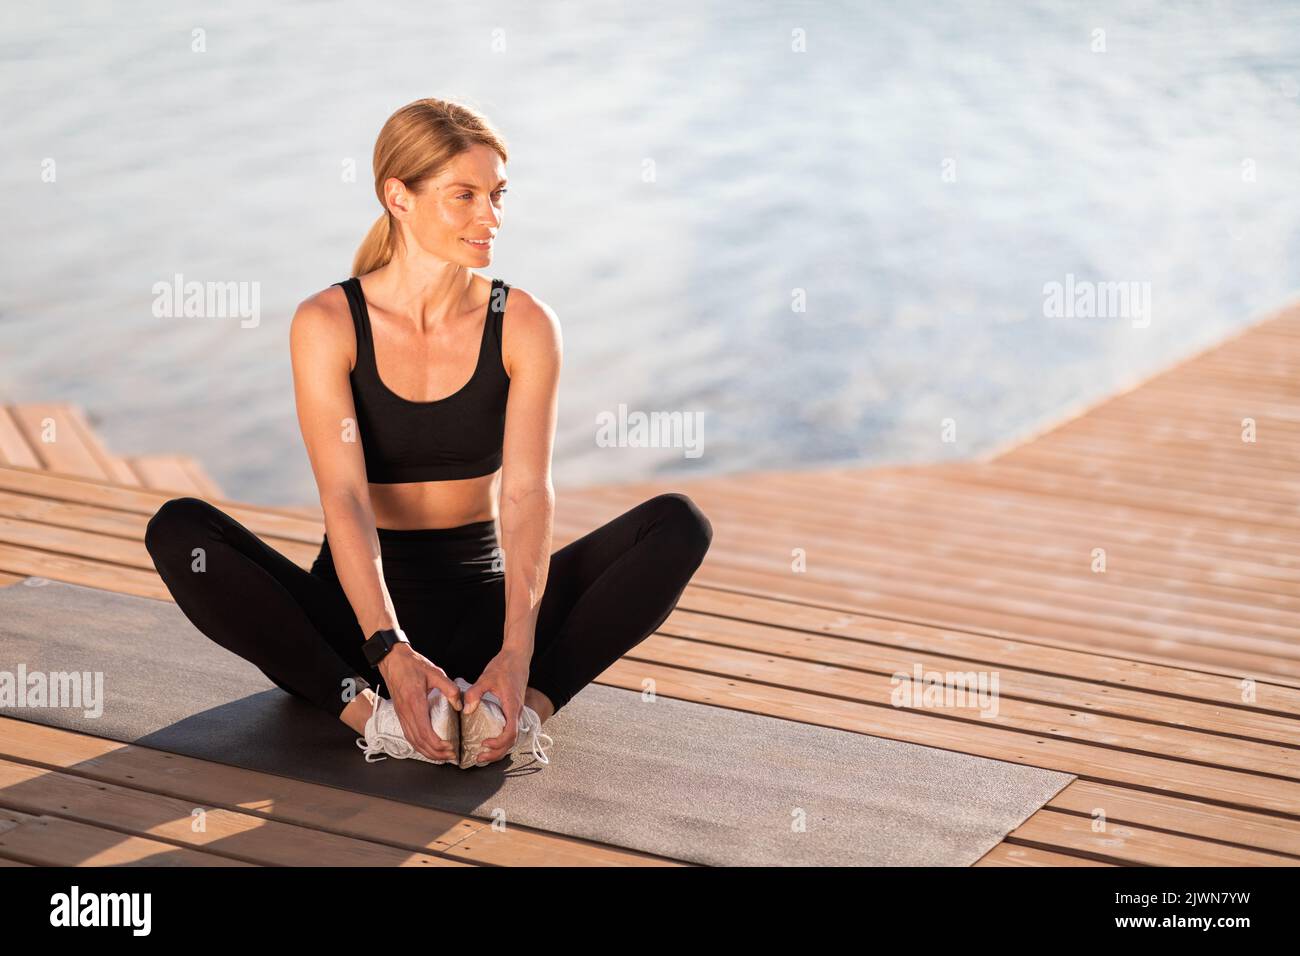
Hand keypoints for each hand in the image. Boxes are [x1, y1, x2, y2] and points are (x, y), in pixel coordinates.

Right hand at [377, 643, 462, 760]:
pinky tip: (428, 747)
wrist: (392, 660)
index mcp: (414, 703)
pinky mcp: (400, 714)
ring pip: (412, 741)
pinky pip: (408, 735)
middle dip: (435, 753)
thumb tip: (459, 704)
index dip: (438, 745)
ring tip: (442, 756)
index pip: (425, 732)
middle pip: (419, 742)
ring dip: (427, 752)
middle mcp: (405, 712)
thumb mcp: (435, 672)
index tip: (450, 748)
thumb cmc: (412, 665)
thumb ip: (449, 688)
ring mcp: (400, 714)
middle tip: (450, 756)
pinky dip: (419, 745)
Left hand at [461, 645, 530, 764]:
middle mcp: (517, 712)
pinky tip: (489, 740)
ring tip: (483, 753)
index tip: (484, 743)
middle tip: (479, 757)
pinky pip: (510, 730)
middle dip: (496, 753)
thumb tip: (467, 710)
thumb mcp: (486, 677)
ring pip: (512, 738)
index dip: (498, 743)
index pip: (510, 734)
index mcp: (512, 706)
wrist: (518, 656)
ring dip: (499, 748)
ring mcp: (516, 711)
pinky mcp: (514, 709)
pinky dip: (501, 740)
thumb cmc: (504, 666)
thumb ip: (475, 693)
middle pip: (511, 741)